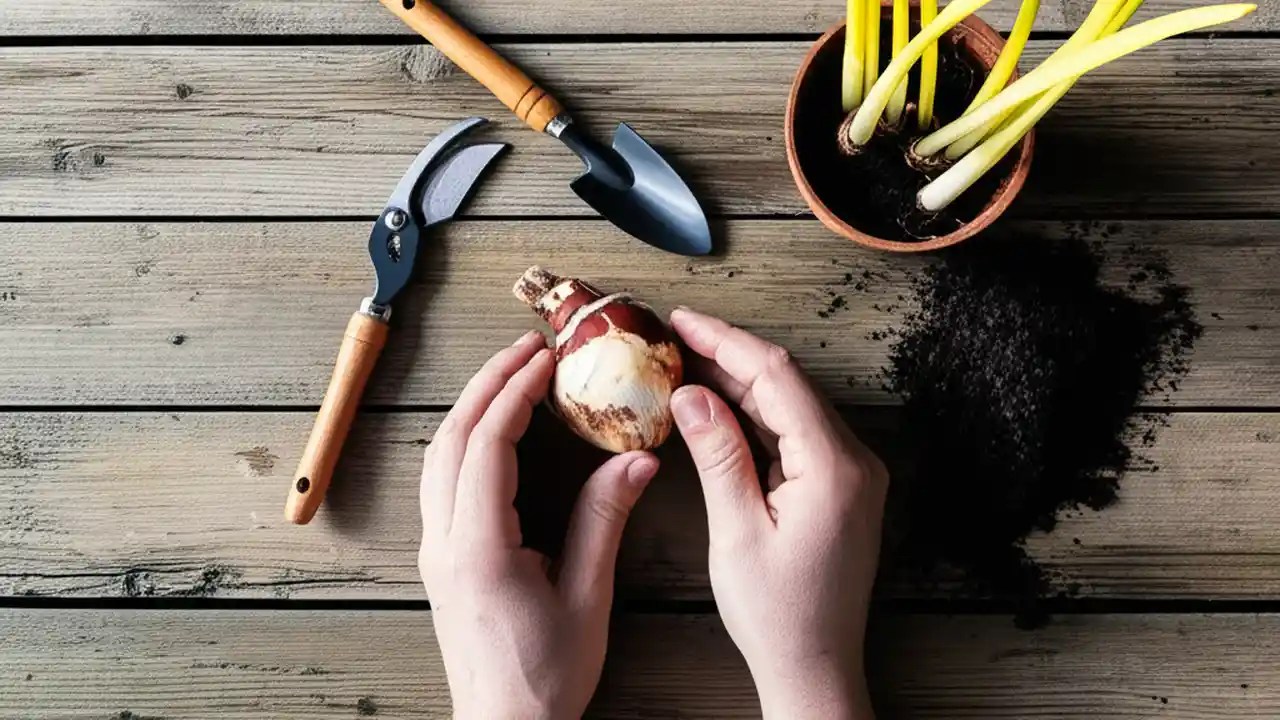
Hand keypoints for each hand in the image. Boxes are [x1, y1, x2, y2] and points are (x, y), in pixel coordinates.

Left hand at [419, 330, 659, 718]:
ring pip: (437, 455)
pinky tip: (491, 429)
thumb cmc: (546, 676)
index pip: (488, 446)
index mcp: (480, 548)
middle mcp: (445, 542)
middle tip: (526, 348)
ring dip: (471, 407)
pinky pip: (440, 479)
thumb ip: (605, 521)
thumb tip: (636, 459)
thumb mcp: (587, 597)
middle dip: (487, 383)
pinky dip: (464, 438)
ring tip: (511, 375)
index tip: (545, 359)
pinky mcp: (440, 558)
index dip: (516, 393)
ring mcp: (435, 550)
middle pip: (451, 438)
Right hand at [668, 308, 887, 719]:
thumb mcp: (737, 530)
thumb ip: (718, 454)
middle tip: (675, 336)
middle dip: (730, 355)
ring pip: (791, 406)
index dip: (726, 341)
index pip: (778, 377)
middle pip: (788, 385)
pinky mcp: (840, 488)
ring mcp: (851, 474)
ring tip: (687, 361)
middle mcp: (854, 461)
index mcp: (835, 466)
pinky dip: (756, 416)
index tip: (683, 321)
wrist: (815, 669)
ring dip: (741, 383)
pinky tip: (719, 405)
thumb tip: (691, 393)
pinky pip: (796, 434)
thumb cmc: (777, 615)